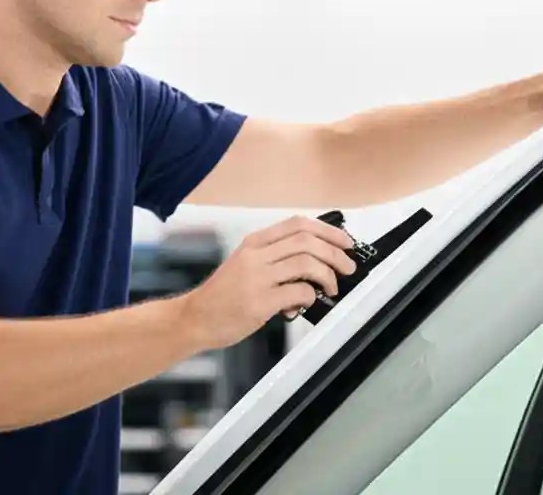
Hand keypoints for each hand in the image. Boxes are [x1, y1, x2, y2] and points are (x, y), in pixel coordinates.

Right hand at [177, 216, 358, 349]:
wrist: (195, 318)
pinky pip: (299, 292)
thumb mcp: (245, 265)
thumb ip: (276, 260)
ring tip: (331, 288)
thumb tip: (316, 263)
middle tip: (347, 267)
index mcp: (254, 243)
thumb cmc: (222, 295)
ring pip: (307, 264)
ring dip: (328, 276)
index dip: (328, 231)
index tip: (345, 242)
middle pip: (307, 242)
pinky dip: (311, 297)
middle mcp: (256, 255)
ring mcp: (257, 278)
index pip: (298, 225)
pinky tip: (306, 303)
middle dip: (335, 254)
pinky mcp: (260, 302)